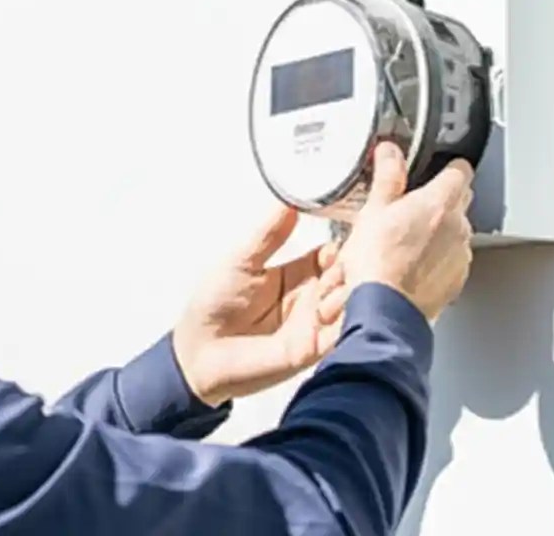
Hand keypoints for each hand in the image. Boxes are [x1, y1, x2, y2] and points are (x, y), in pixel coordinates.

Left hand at [172, 208, 350, 407]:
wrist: (198, 352)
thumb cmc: (214, 304)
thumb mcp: (242, 260)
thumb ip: (269, 234)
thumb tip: (289, 201)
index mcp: (295, 275)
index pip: (330, 255)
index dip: (343, 244)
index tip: (356, 231)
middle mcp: (310, 298)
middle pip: (345, 278)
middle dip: (354, 267)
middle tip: (355, 258)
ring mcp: (314, 324)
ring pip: (348, 303)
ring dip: (352, 292)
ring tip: (345, 282)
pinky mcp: (313, 350)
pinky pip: (340, 334)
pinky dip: (349, 320)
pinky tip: (348, 307)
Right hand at [338, 141, 474, 320]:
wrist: (385, 309)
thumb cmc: (377, 264)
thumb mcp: (373, 210)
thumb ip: (387, 176)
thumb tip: (389, 152)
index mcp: (440, 202)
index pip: (460, 170)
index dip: (449, 168)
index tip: (439, 170)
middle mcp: (459, 226)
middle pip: (460, 201)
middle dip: (441, 201)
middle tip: (412, 207)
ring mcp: (461, 254)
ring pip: (456, 232)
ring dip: (439, 232)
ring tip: (407, 242)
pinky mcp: (458, 279)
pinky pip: (453, 260)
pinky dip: (438, 259)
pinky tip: (412, 264)